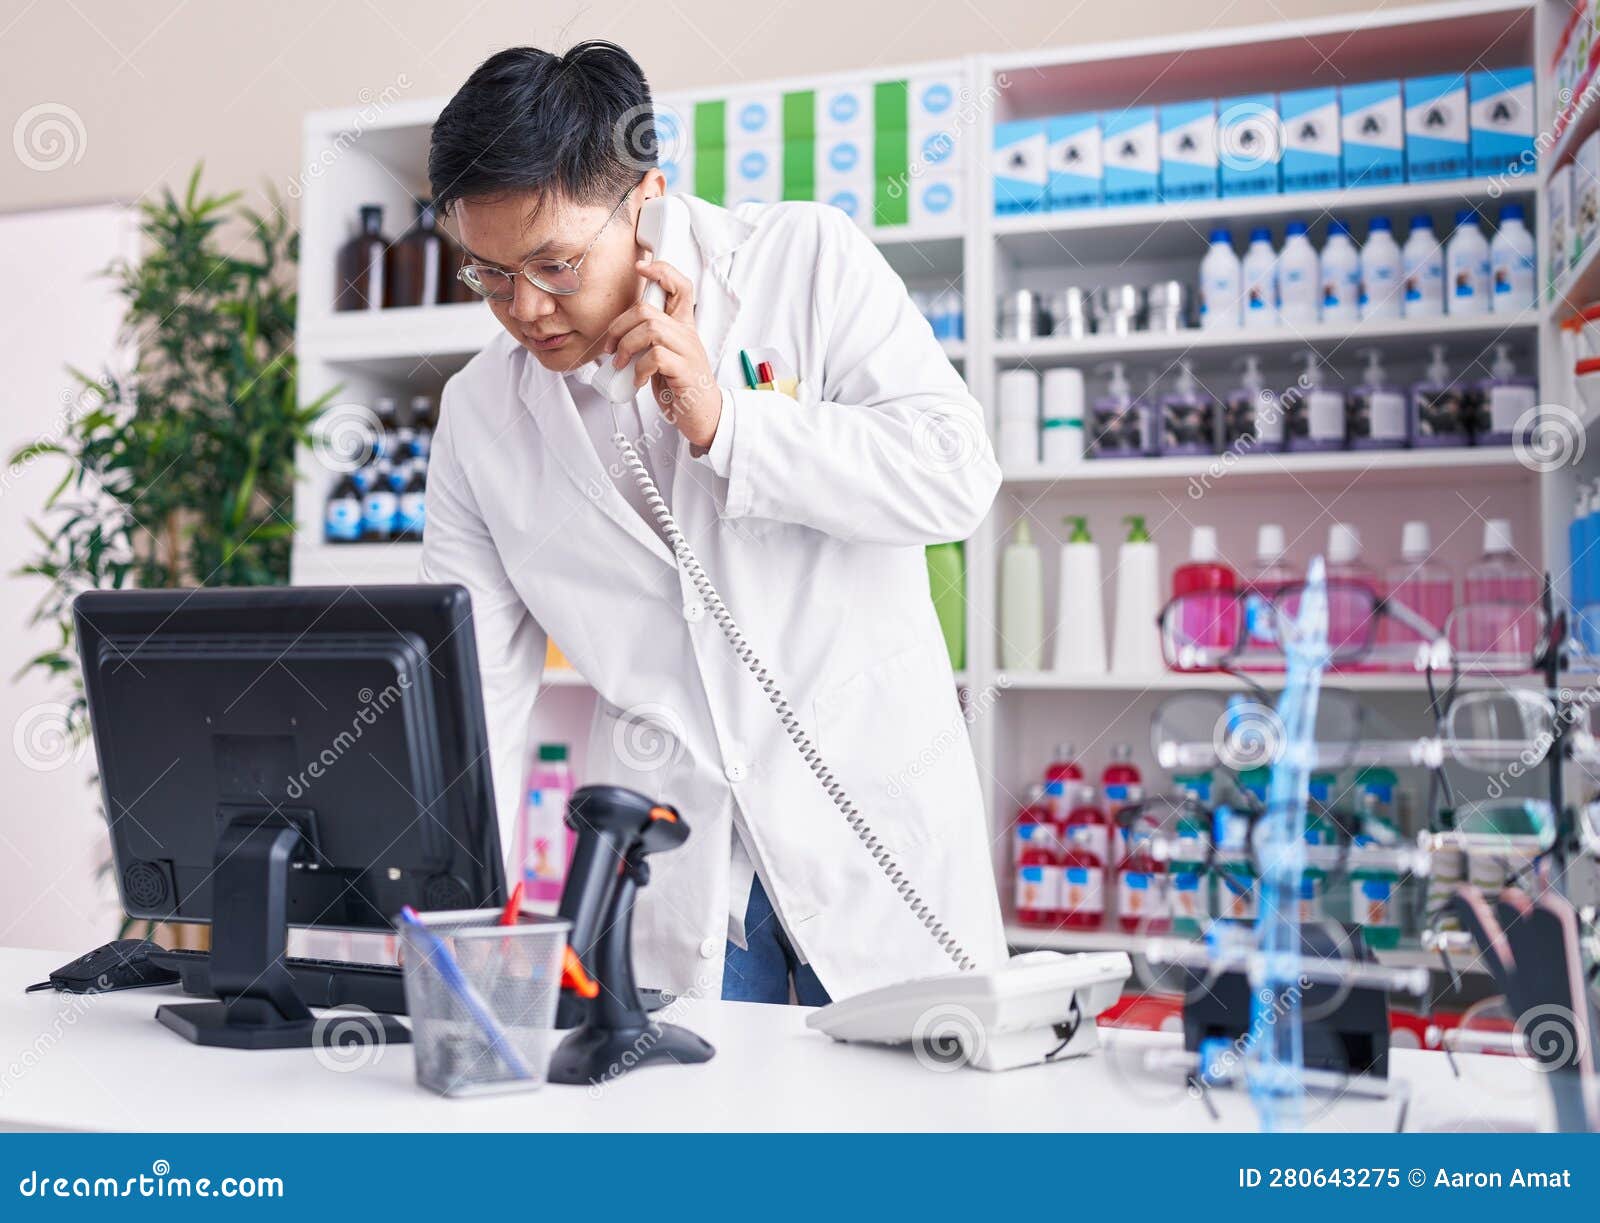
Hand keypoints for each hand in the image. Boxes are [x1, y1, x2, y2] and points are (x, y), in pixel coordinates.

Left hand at [602, 259, 721, 449]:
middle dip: (620, 326)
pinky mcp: (684, 370)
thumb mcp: (664, 357)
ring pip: (650, 328)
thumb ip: (648, 341)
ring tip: (622, 363)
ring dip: (627, 346)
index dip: (662, 271)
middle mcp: (687, 334)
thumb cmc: (681, 387)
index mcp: (683, 327)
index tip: (641, 267)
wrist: (703, 416)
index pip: (681, 286)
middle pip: (648, 309)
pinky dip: (638, 369)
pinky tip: (638, 380)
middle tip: (613, 347)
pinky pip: (654, 357)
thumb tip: (618, 336)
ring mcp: (687, 351)